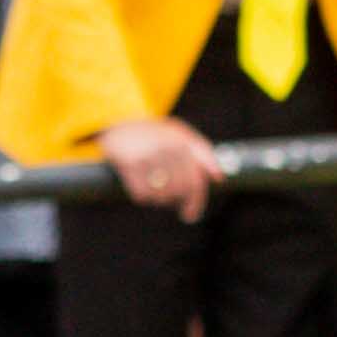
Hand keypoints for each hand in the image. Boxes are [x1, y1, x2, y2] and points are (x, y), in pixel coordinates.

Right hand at [96, 115, 221, 218]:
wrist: (118, 121)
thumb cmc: (155, 133)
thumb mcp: (181, 136)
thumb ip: (203, 154)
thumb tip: (219, 178)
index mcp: (183, 142)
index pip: (195, 181)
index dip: (196, 202)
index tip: (191, 215)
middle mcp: (168, 148)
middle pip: (179, 191)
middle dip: (175, 201)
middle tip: (169, 202)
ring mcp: (148, 155)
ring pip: (161, 195)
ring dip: (158, 197)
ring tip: (153, 186)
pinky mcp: (129, 164)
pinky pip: (142, 194)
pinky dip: (141, 195)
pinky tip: (139, 184)